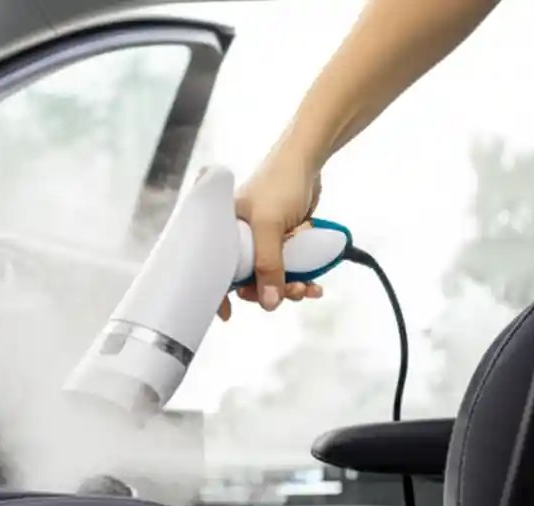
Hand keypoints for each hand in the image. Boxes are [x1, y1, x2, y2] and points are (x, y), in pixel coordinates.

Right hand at [219, 156, 324, 319]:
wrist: (308, 160)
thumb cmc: (280, 182)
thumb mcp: (269, 225)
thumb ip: (268, 264)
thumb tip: (270, 303)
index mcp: (225, 233)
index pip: (217, 270)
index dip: (220, 294)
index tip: (228, 316)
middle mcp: (241, 239)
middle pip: (249, 279)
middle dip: (270, 291)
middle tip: (291, 292)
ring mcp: (264, 242)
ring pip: (273, 277)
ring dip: (291, 287)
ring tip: (308, 287)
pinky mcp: (284, 242)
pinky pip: (291, 268)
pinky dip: (303, 277)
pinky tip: (315, 284)